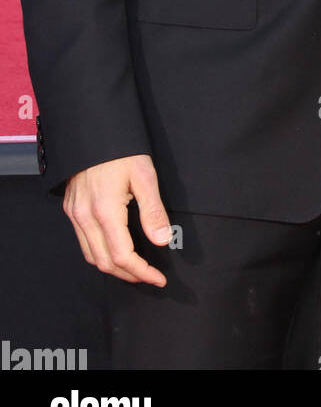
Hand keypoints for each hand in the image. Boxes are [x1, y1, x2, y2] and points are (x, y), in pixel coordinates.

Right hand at [63, 154, 169, 285]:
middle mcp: (85, 217)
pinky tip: (115, 250)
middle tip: (150, 277)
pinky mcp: (71, 208)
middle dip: (129, 275)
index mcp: (104, 211)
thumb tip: (162, 241)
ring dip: (113, 268)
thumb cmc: (121, 149)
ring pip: (90, 256)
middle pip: (104, 262)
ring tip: (135, 269)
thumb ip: (153, 210)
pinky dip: (99, 254)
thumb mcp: (144, 175)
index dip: (142, 272)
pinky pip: (83, 242)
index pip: (122, 256)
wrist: (93, 128)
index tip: (159, 278)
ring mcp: (75, 213)